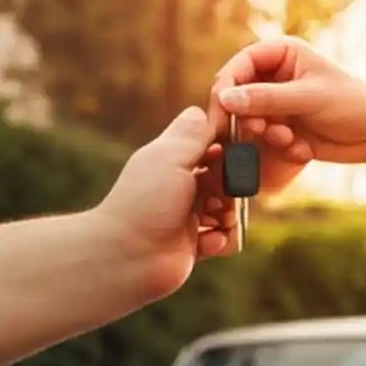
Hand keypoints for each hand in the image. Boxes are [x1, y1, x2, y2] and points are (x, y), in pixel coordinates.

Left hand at [95, 106, 233, 296]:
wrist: (127, 256)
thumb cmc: (145, 202)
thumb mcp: (169, 157)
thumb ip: (190, 134)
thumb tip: (202, 109)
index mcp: (175, 162)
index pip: (213, 146)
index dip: (229, 149)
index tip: (239, 154)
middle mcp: (183, 188)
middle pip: (227, 180)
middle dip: (232, 187)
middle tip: (220, 195)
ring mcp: (189, 218)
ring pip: (230, 210)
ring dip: (229, 215)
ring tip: (215, 221)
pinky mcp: (195, 245)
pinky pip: (224, 239)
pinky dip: (220, 240)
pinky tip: (205, 242)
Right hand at [209, 38, 365, 193]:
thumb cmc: (351, 105)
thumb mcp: (308, 98)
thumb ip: (265, 98)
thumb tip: (225, 99)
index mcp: (282, 53)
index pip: (241, 64)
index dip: (227, 85)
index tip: (222, 108)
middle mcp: (276, 75)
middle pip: (237, 93)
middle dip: (244, 116)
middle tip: (253, 130)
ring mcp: (277, 103)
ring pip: (248, 120)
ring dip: (266, 133)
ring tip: (288, 138)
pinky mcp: (282, 127)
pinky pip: (264, 139)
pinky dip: (279, 145)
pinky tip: (303, 148)